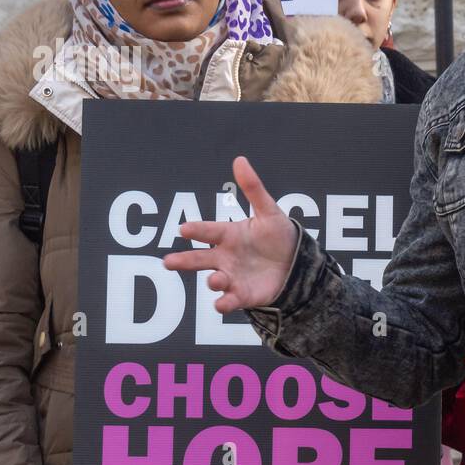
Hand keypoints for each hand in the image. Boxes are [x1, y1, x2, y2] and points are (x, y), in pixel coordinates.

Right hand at [163, 156, 297, 312]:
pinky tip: (221, 304)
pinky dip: (224, 303)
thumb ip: (253, 188)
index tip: (184, 229)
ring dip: (212, 281)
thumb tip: (240, 160)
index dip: (197, 230)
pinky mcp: (243, 294)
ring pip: (214, 280)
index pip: (208, 231)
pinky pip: (230, 300)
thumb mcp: (269, 211)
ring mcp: (232, 277)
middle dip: (183, 260)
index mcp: (228, 235)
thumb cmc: (278, 235)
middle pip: (199, 259)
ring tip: (214, 279)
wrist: (297, 264)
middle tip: (168, 262)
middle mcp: (225, 257)